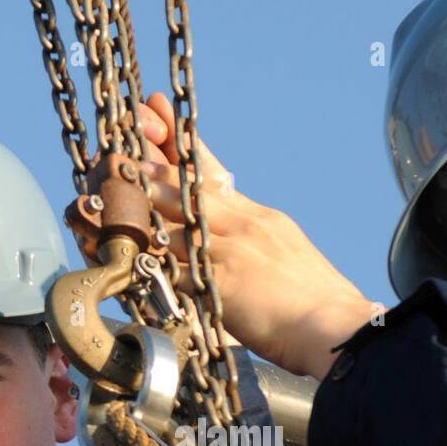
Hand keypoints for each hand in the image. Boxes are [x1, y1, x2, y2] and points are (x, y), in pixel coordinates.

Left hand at [114, 93, 373, 378]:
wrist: (340, 328)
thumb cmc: (321, 309)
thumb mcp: (292, 261)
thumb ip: (261, 251)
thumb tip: (243, 258)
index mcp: (264, 219)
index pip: (215, 176)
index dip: (184, 147)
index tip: (157, 117)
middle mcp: (247, 223)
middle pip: (189, 184)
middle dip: (151, 162)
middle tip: (118, 142)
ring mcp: (233, 247)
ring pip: (174, 215)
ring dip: (138, 203)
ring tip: (106, 186)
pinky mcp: (223, 277)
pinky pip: (173, 260)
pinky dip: (145, 251)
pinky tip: (121, 244)